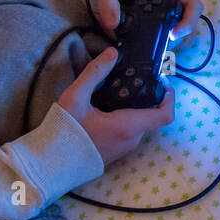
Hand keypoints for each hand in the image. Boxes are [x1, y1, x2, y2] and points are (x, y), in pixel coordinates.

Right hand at [57, 47, 175, 163]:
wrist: (50, 165)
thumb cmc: (64, 132)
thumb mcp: (75, 97)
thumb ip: (95, 73)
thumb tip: (112, 53)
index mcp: (128, 126)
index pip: (165, 115)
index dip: (170, 98)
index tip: (162, 83)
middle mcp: (132, 140)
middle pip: (152, 115)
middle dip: (148, 96)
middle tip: (134, 79)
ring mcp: (125, 148)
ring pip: (140, 123)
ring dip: (136, 107)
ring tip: (118, 90)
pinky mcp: (116, 152)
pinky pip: (130, 131)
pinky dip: (127, 117)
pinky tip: (108, 106)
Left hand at [95, 0, 203, 42]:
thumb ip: (108, 2)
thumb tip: (111, 26)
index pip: (193, 5)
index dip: (190, 22)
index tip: (174, 34)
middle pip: (189, 20)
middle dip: (180, 36)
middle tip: (162, 47)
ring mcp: (168, 6)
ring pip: (181, 26)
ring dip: (172, 40)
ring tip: (155, 49)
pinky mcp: (161, 14)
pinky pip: (170, 27)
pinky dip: (163, 39)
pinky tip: (149, 45)